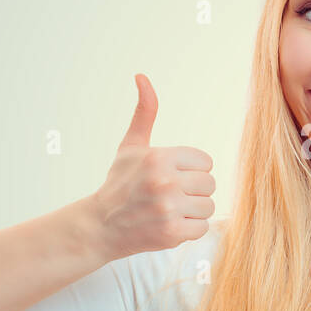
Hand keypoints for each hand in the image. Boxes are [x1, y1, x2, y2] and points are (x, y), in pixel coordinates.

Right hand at [90, 74, 214, 260]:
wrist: (100, 226)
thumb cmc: (119, 183)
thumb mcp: (131, 146)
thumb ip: (145, 112)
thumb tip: (142, 76)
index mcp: (159, 157)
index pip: (205, 162)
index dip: (191, 170)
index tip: (171, 176)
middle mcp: (165, 181)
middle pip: (210, 184)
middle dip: (193, 190)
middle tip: (169, 195)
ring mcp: (169, 209)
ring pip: (208, 206)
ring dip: (193, 210)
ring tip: (169, 210)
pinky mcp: (172, 233)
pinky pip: (203, 227)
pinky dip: (189, 229)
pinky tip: (169, 224)